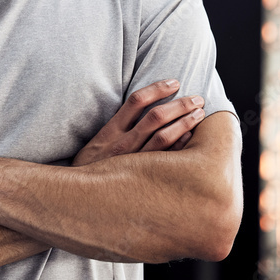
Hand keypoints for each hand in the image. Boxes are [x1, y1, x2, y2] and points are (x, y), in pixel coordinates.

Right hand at [71, 79, 204, 166]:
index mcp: (110, 131)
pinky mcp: (142, 177)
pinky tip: (192, 137)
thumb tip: (144, 106)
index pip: (136, 101)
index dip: (157, 89)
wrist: (80, 197)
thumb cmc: (92, 166)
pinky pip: (165, 159)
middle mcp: (122, 144)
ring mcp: (133, 161)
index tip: (174, 82)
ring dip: (185, 123)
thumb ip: (119, 125)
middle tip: (197, 98)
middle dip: (179, 105)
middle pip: (156, 117)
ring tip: (199, 114)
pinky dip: (180, 145)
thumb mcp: (98, 141)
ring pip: (164, 137)